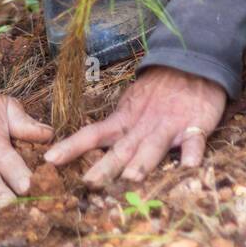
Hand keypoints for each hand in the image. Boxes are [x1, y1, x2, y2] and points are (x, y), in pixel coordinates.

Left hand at [44, 67, 225, 185]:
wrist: (190, 64)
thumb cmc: (157, 91)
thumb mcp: (131, 106)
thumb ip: (117, 129)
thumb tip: (91, 152)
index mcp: (124, 120)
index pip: (92, 134)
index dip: (72, 147)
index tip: (49, 160)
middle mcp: (142, 126)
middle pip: (121, 148)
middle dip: (105, 166)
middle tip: (89, 182)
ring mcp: (169, 126)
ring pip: (154, 146)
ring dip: (143, 161)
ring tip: (132, 177)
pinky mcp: (195, 126)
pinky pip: (194, 142)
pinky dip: (192, 153)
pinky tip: (190, 166)